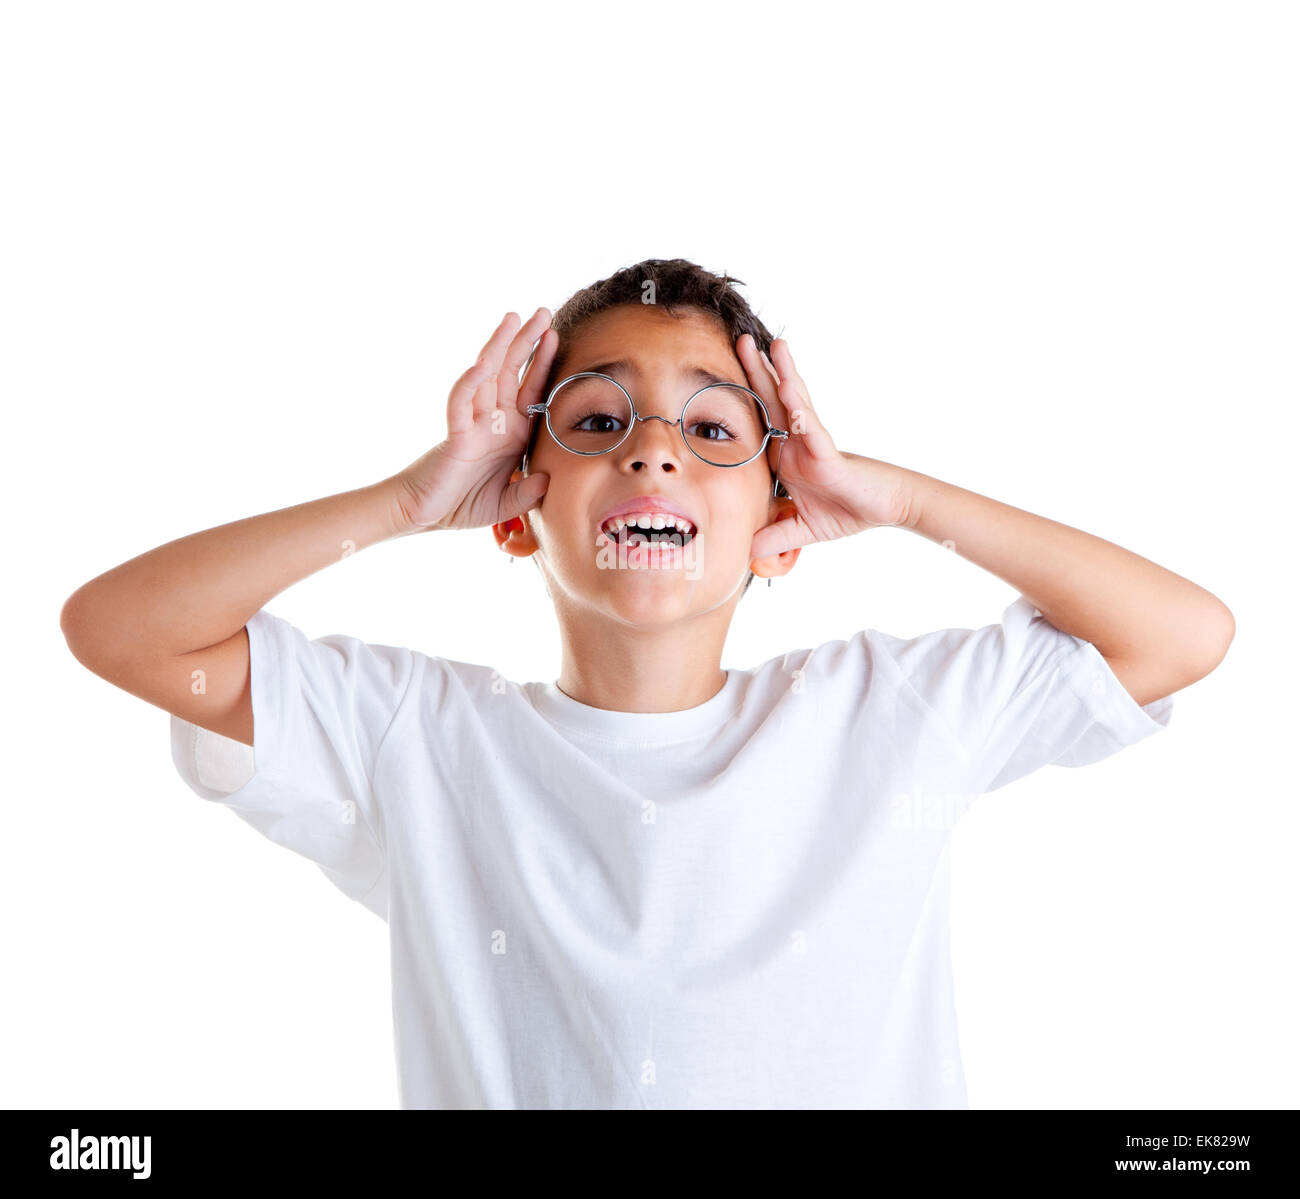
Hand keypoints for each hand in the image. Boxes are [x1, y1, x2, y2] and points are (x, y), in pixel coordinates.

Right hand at [391, 308, 556, 531]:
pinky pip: (461, 403)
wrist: (424, 516)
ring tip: (513, 318)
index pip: (531, 393)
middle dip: (527, 342)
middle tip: (543, 312)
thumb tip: (546, 480)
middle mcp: (493, 421)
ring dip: (500, 347)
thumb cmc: (462, 505)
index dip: (543, 366)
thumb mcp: (506, 504)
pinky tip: (483, 362)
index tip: (556, 338)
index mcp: (511, 434)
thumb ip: (527, 494)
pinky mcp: (455, 434)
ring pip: (487, 376)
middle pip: (512, 373)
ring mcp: (473, 424)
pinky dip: (471, 383)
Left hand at [735, 334, 914, 558]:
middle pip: (771, 402)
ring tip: (771, 345)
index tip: (716, 381)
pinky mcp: (830, 453)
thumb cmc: (848, 510)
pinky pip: (812, 429)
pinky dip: (800, 411)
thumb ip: (775, 536)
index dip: (740, 402)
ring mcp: (813, 444)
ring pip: (794, 404)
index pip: (758, 424)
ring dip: (781, 374)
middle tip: (740, 340)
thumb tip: (747, 554)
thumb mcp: (802, 529)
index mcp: (785, 457)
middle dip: (755, 372)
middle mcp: (797, 444)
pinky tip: (790, 389)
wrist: (885, 509)